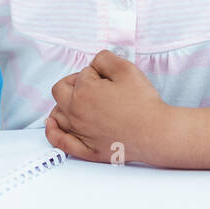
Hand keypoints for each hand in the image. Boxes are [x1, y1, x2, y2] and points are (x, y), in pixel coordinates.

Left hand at [45, 50, 171, 165]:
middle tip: (94, 86)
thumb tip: (94, 62)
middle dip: (74, 83)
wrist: (156, 133)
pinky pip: (60, 141)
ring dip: (64, 104)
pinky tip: (53, 124)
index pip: (82, 73)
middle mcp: (76, 112)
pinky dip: (53, 131)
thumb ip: (105, 59)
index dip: (96, 72)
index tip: (109, 78)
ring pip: (58, 114)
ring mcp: (79, 133)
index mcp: (83, 91)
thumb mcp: (126, 69)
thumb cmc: (143, 104)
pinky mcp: (86, 150)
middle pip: (60, 90)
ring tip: (79, 102)